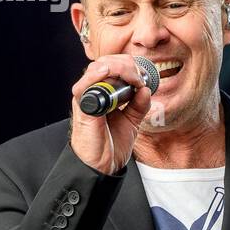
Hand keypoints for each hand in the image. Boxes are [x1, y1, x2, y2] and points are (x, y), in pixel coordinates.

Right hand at [69, 55, 153, 174]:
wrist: (103, 166)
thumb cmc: (111, 143)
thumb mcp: (132, 121)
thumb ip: (139, 105)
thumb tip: (146, 89)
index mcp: (105, 94)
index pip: (114, 67)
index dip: (130, 66)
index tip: (144, 77)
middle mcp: (94, 93)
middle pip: (106, 63)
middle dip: (126, 65)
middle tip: (139, 78)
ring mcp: (87, 99)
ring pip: (96, 70)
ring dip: (117, 68)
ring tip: (132, 78)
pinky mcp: (83, 109)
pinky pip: (83, 87)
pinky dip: (94, 76)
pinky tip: (105, 72)